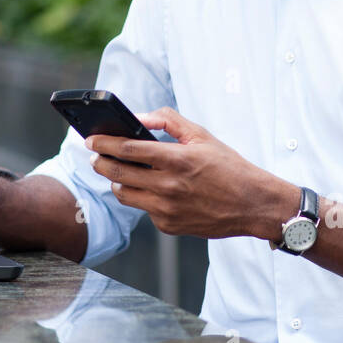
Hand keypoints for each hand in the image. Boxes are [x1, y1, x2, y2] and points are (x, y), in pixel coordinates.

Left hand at [86, 106, 297, 240]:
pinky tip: (154, 190)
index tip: (90, 139)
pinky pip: (144, 210)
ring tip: (120, 173)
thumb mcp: (202, 135)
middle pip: (117, 174)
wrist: (252, 204)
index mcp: (176, 159)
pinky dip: (143, 198)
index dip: (103, 143)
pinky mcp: (168, 226)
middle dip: (100, 162)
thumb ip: (169, 121)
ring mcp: (167, 209)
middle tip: (95, 156)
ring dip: (116, 182)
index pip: (127, 149)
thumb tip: (139, 117)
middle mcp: (168, 186)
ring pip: (124, 194)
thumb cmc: (229, 167)